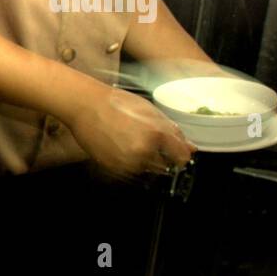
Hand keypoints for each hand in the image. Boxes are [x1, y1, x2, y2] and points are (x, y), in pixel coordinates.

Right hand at [66, 87, 194, 177]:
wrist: (85, 106)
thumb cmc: (117, 104)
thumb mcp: (151, 112)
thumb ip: (173, 132)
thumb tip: (191, 148)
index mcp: (157, 134)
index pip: (181, 157)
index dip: (179, 154)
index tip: (175, 153)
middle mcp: (143, 151)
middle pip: (163, 166)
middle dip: (158, 156)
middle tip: (143, 141)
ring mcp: (126, 161)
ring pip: (145, 169)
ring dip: (142, 160)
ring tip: (128, 141)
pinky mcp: (112, 167)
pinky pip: (128, 171)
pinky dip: (126, 162)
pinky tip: (118, 146)